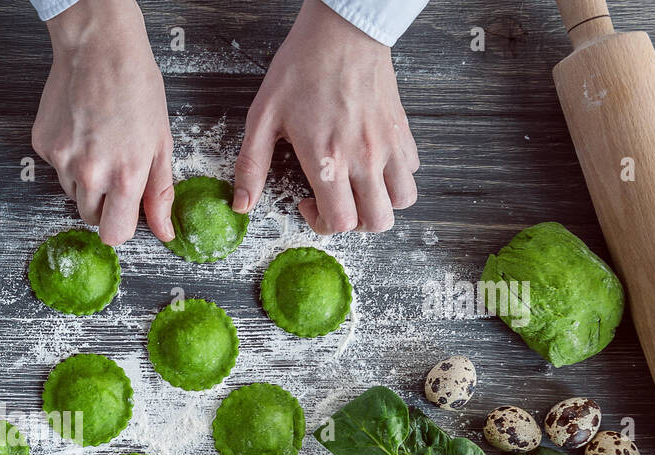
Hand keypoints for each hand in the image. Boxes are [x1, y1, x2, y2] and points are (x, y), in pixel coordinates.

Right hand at [33, 0, 174, 245]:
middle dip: (103, 203)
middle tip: (114, 168)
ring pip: (72, 193)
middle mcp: (90, 174)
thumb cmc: (136, 87)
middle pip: (91, 218)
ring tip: (99, 143)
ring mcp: (62, 161)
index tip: (125, 210)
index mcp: (125, 176)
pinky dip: (68, 157)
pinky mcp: (43, 146)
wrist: (99, 47)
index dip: (122, 224)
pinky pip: (56, 169)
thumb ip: (160, 193)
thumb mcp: (161, 142)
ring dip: (85, 180)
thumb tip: (164, 233)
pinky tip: (81, 130)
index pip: (115, 234)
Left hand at [232, 0, 419, 234]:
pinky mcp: (402, 129)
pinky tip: (373, 163)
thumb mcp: (263, 117)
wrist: (343, 29)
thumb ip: (251, 166)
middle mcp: (364, 158)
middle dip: (354, 224)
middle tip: (334, 204)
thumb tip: (241, 203)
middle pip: (378, 221)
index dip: (322, 224)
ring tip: (359, 190)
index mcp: (328, 160)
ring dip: (382, 204)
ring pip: (403, 200)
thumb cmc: (303, 67)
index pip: (341, 222)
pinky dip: (396, 176)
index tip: (307, 204)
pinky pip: (412, 168)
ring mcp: (388, 145)